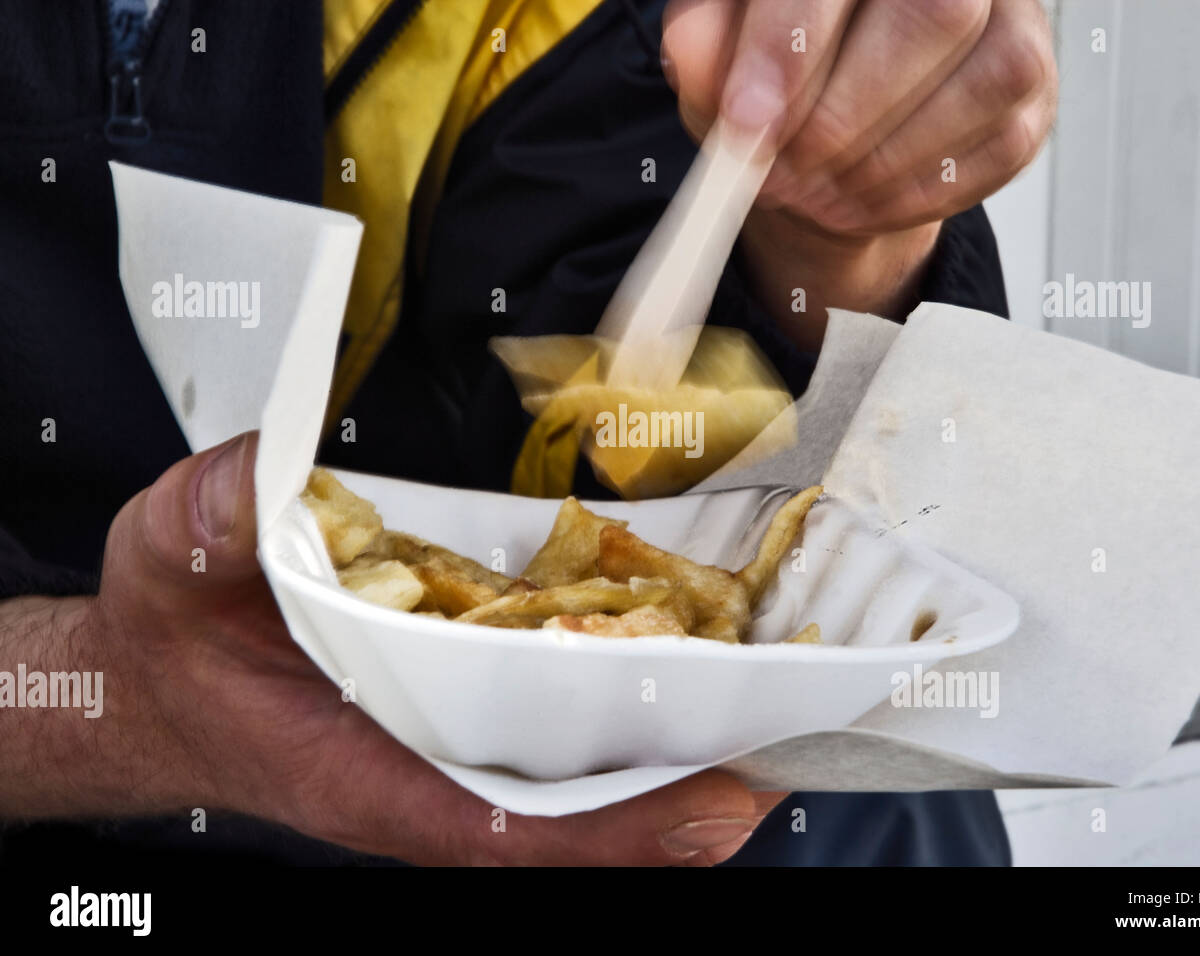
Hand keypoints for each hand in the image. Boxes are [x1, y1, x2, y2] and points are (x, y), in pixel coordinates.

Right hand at [4, 433, 780, 863]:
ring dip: (686, 745)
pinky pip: (573, 723)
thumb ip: (214, 518)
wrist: (171, 670)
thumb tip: (265, 475)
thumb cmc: (176, 630)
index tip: (719, 803)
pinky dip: (642, 701)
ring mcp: (462, 747)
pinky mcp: (475, 708)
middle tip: (797, 736)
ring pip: (591, 772)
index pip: (501, 824)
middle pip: (582, 808)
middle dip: (690, 785)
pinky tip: (703, 653)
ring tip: (784, 695)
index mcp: (364, 772)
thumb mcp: (170, 554)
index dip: (616, 830)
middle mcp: (434, 774)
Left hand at [662, 0, 1056, 336]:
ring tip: (813, 196)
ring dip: (881, 164)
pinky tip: (858, 203)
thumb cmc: (780, 65)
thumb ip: (703, 46)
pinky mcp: (1035, 92)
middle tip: (782, 173)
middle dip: (844, 115)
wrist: (833, 119)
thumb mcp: (719, 49)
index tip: (749, 123)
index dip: (793, 44)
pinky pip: (1001, 148)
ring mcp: (1015, 18)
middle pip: (935, 13)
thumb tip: (691, 56)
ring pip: (983, 80)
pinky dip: (916, 195)